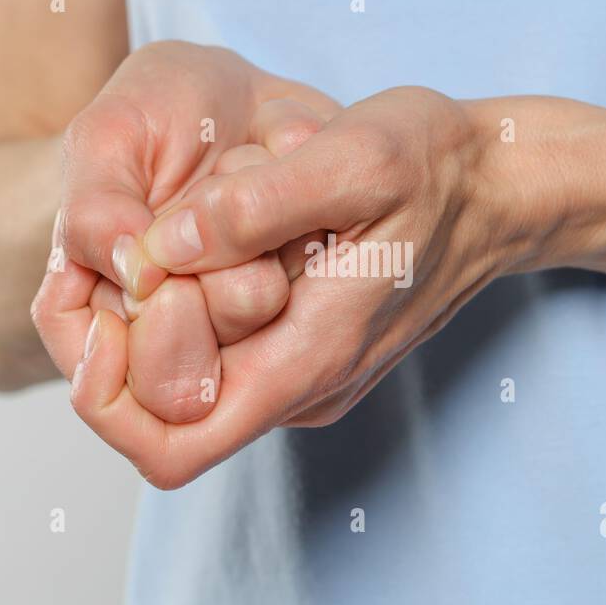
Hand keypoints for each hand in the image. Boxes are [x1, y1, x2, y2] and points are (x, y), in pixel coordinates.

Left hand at [50, 85, 532, 487]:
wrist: (496, 189)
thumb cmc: (434, 169)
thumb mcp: (354, 160)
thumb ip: (255, 205)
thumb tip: (157, 248)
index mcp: (305, 362)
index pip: (166, 445)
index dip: (108, 393)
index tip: (108, 298)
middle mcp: (297, 389)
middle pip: (159, 412)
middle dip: (120, 332)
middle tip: (128, 240)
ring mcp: (301, 374)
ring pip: (184, 376)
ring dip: (156, 307)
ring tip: (180, 222)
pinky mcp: (302, 348)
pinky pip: (217, 347)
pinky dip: (189, 299)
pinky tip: (208, 231)